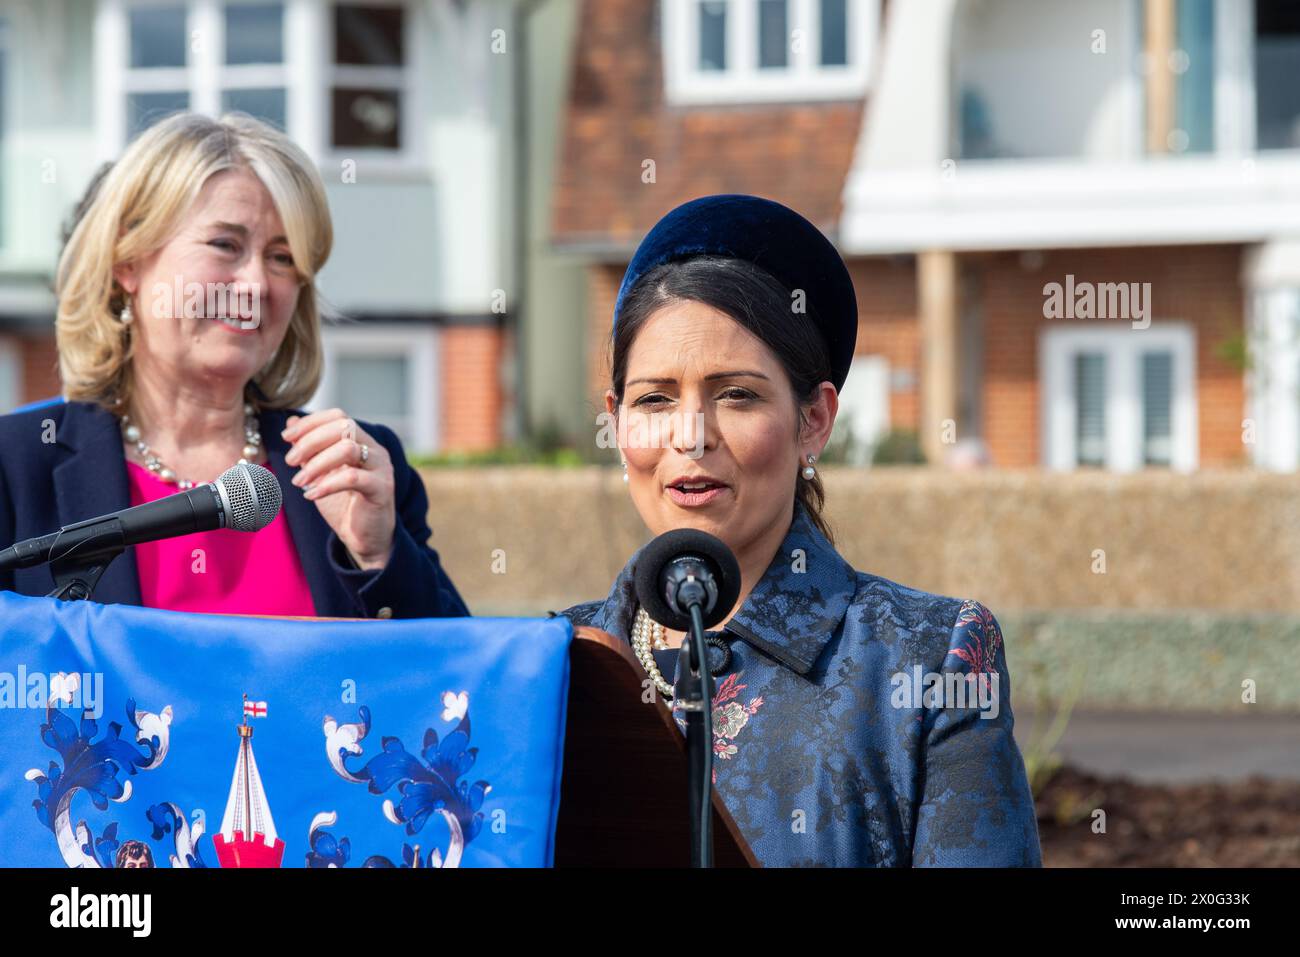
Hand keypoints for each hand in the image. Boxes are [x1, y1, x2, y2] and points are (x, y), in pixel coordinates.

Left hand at [282, 408, 395, 569]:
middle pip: (344, 426)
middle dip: (310, 441)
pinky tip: (311, 495)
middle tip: (290, 461)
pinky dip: (327, 484)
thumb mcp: (320, 473)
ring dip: (317, 463)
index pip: (339, 416)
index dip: (311, 422)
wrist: (364, 539)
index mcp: (362, 442)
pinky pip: (352, 478)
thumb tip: (291, 422)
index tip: (286, 437)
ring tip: (299, 481)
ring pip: (348, 449)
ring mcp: (381, 468)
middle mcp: (375, 450)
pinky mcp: (382, 489)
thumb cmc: (344, 505)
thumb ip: (310, 449)